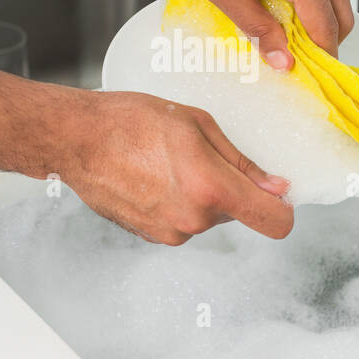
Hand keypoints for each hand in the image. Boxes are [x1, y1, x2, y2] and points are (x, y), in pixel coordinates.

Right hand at [61, 91, 292, 245]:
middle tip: (198, 155)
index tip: (276, 193)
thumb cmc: (131, 121)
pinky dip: (177, 202)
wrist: (76, 140)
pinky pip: (182, 221)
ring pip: (208, 216)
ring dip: (200, 194)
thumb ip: (242, 161)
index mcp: (212, 188)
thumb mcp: (197, 124)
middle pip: (237, 212)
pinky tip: (153, 176)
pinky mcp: (151, 236)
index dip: (282, 208)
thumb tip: (276, 187)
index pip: (275, 222)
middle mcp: (194, 220)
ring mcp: (170, 233)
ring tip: (168, 163)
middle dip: (228, 188)